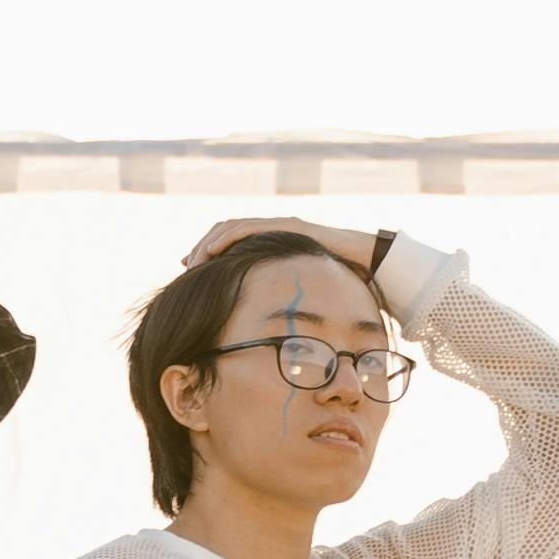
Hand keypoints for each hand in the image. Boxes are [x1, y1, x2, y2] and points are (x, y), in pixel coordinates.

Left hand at [182, 211, 389, 285]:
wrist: (371, 264)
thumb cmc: (340, 284)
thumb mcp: (302, 295)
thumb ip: (284, 303)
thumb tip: (269, 332)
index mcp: (272, 248)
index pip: (231, 245)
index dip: (209, 256)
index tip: (191, 273)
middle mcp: (273, 233)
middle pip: (226, 234)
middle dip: (203, 249)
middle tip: (186, 269)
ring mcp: (280, 226)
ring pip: (233, 227)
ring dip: (210, 243)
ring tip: (195, 261)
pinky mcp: (288, 225)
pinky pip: (250, 227)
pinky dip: (228, 236)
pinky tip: (213, 250)